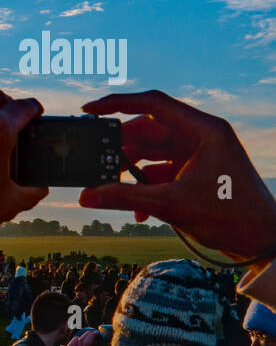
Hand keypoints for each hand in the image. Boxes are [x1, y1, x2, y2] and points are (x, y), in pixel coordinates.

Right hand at [79, 90, 275, 260]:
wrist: (260, 241)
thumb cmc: (230, 216)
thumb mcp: (171, 205)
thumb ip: (124, 197)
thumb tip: (86, 196)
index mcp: (204, 130)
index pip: (153, 104)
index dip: (117, 104)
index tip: (89, 111)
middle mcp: (201, 136)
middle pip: (148, 130)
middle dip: (121, 148)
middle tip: (96, 162)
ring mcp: (198, 154)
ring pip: (151, 152)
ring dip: (131, 172)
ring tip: (111, 188)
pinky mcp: (194, 172)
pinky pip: (160, 171)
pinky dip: (145, 187)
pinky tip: (137, 210)